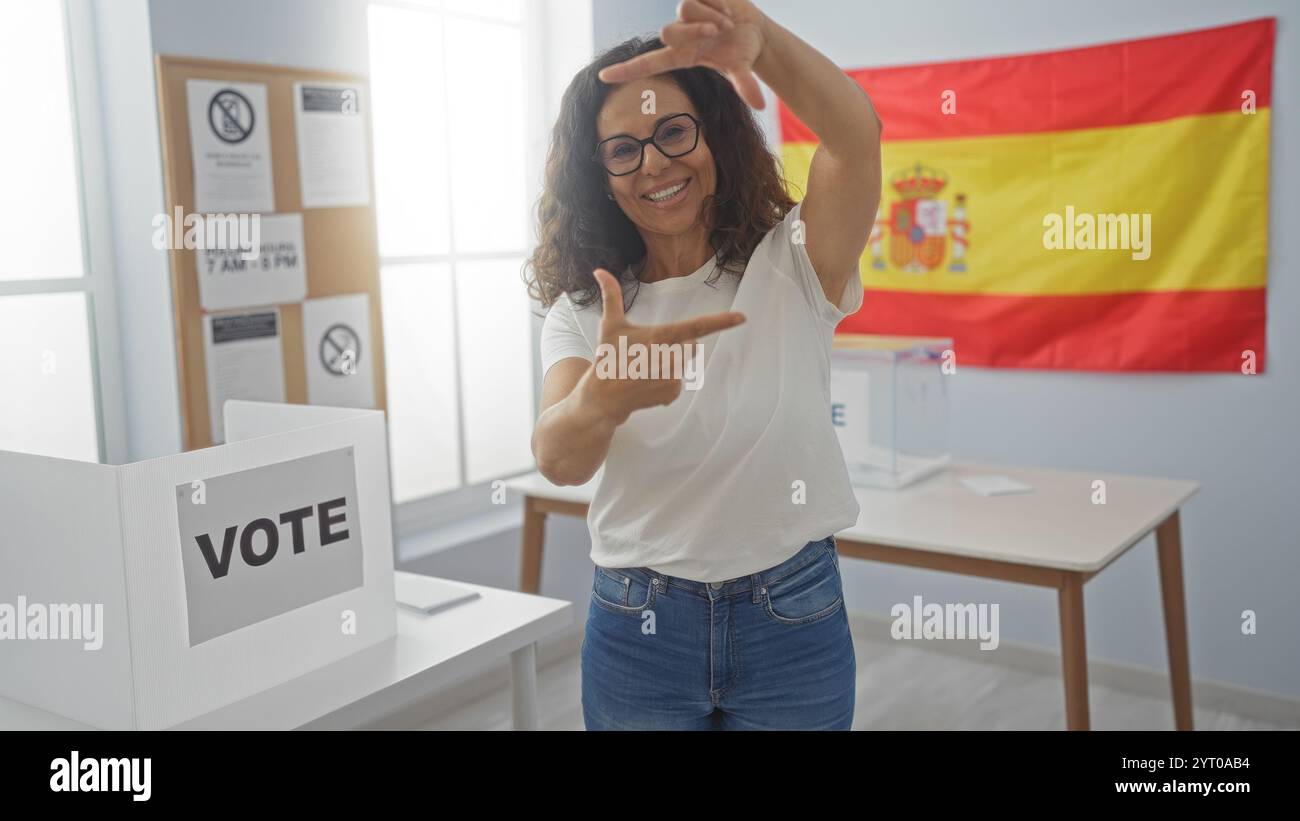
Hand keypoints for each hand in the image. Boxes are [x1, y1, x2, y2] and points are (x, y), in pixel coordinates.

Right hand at [579, 268, 744, 423]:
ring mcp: (672, 378)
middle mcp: (669, 358)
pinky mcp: (672, 394)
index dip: (721, 321)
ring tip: (646, 369)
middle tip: (650, 351)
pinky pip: (680, 382)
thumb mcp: (609, 326)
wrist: (603, 398)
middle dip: (677, 345)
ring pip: (685, 363)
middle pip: (691, 345)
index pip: (696, 326)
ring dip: (671, 364)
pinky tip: (648, 383)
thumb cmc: (608, 357)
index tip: (742, 317)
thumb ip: (611, 296)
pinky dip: (667, 382)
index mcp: (659, 337)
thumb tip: (599, 270)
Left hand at [597, 0, 768, 108]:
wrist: (754, 28)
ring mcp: (685, 14)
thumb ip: (744, 84)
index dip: (626, 71)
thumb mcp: (741, 68)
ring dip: (711, 15)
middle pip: (667, 31)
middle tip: (718, 32)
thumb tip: (761, 104)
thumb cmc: (740, 51)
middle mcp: (679, 34)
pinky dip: (719, 2)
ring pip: (685, 8)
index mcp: (682, 56)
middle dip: (695, 31)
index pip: (648, 64)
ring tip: (727, 23)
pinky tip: (729, 9)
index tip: (603, 76)